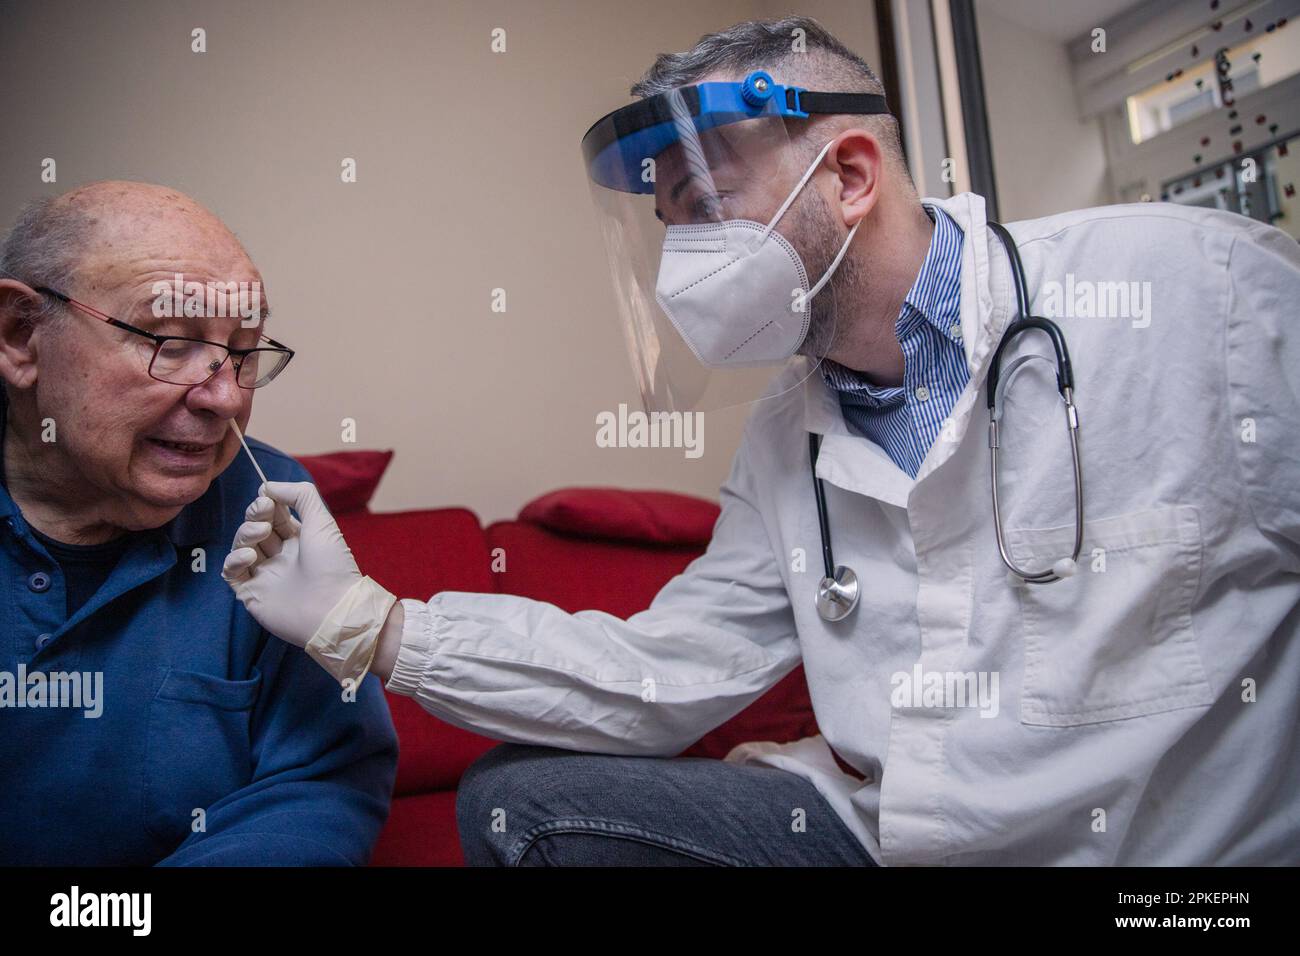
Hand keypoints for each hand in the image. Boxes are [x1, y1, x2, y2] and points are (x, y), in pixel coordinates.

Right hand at [222, 481, 363, 647]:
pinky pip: (231, 571)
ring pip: (241, 545)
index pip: (273, 515)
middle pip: (255, 527)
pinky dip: (234, 560)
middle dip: (255, 515)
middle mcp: (280, 556)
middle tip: (263, 511)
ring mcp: (265, 574)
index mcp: (299, 540)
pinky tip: (249, 557)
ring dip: (246, 533)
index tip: (267, 496)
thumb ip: (300, 495)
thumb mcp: (322, 521)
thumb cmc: (332, 565)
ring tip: (262, 532)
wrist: (332, 608)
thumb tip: (269, 486)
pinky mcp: (251, 592)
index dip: (268, 503)